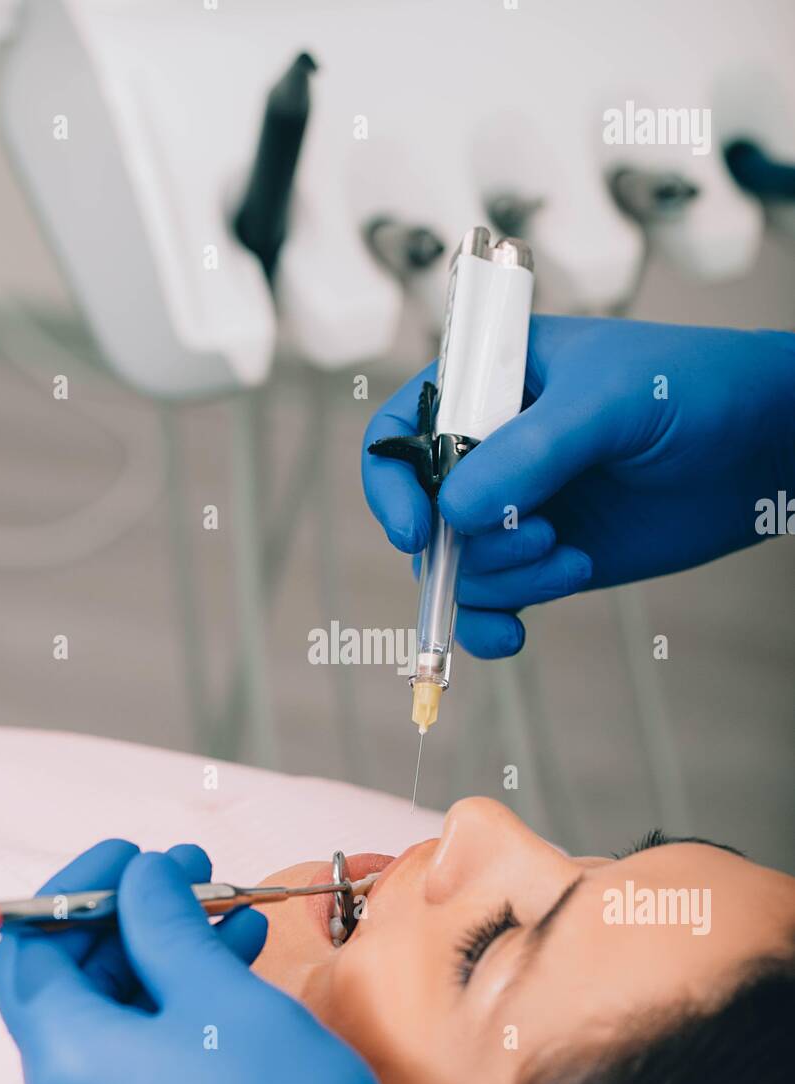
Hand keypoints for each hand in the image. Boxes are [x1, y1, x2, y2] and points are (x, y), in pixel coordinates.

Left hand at [0, 840, 437, 1083]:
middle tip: (195, 884)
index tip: (135, 857)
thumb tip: (139, 880)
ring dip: (162, 979)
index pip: (31, 952)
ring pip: (108, 1045)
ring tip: (233, 934)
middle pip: (69, 997)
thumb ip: (167, 926)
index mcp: (68, 1071)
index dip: (80, 890)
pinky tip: (230, 1004)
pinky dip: (167, 1038)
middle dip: (133, 929)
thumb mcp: (227, 1000)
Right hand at [363, 317, 794, 657]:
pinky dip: (489, 626)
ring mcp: (517, 507)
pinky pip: (488, 603)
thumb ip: (531, 452)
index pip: (403, 430)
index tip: (419, 528)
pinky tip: (518, 636)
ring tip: (570, 561)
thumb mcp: (609, 403)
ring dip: (501, 581)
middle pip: (423, 513)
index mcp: (488, 383)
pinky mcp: (546, 557)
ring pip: (459, 567)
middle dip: (468, 543)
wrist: (765, 447)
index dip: (391, 482)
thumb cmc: (694, 388)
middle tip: (540, 535)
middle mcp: (490, 447)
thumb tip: (453, 512)